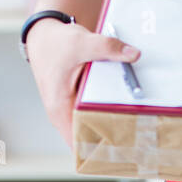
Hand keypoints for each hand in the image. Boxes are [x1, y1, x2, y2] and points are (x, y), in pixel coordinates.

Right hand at [26, 17, 140, 150]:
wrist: (43, 36)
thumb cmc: (55, 44)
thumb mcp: (81, 42)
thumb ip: (107, 48)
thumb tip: (133, 55)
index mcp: (60, 109)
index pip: (81, 143)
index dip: (102, 145)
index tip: (126, 139)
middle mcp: (64, 114)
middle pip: (91, 135)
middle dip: (113, 132)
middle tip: (138, 125)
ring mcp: (70, 109)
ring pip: (94, 123)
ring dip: (112, 119)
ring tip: (135, 114)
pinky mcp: (78, 101)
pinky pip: (94, 110)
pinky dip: (107, 106)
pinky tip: (123, 99)